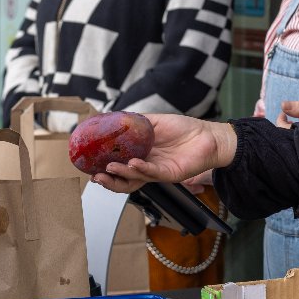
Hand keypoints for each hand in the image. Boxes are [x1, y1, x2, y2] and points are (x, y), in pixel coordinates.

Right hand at [92, 115, 236, 193]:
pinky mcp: (170, 174)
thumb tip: (112, 118)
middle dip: (108, 181)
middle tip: (95, 177)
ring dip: (121, 174)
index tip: (90, 167)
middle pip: (124, 180)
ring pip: (135, 179)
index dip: (104, 169)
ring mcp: (158, 172)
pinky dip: (141, 169)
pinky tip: (133, 163)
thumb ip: (134, 122)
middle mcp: (147, 167)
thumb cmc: (183, 129)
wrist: (208, 135)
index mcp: (140, 156)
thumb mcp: (153, 122)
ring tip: (109, 168)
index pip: (118, 167)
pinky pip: (153, 173)